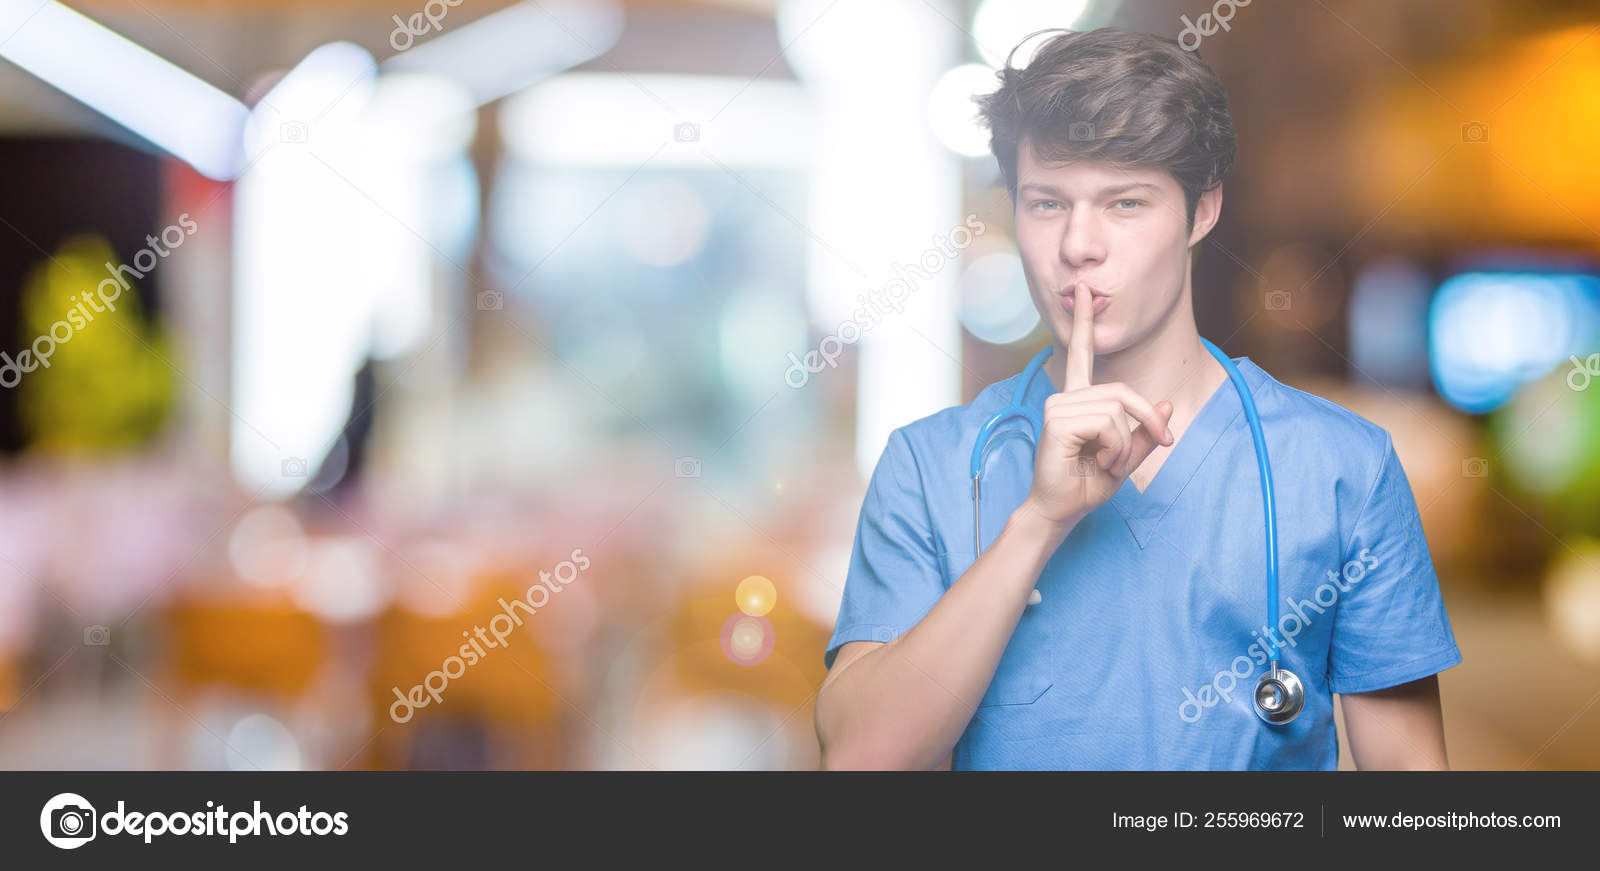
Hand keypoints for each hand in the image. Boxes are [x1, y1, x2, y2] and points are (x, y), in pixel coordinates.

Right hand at [1022, 285, 1174, 527]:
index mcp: (1076, 401)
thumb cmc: (1086, 485)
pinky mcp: (1057, 421)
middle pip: (1122, 391)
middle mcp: (1065, 398)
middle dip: (1146, 419)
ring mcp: (1058, 407)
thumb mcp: (1126, 458)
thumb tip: (1165, 405)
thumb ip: (1144, 433)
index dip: (1083, 322)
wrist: (1059, 511)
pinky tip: (1102, 462)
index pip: (1080, 354)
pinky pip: (1108, 424)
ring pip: (1117, 409)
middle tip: (1161, 443)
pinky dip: (1117, 447)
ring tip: (1111, 464)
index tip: (1083, 291)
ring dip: (1126, 443)